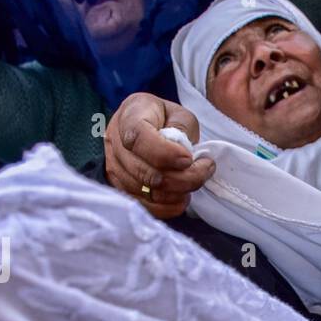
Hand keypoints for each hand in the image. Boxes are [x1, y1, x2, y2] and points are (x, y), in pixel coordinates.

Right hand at [104, 93, 213, 220]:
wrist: (142, 124)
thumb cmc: (162, 118)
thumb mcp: (178, 113)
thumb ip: (182, 129)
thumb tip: (184, 157)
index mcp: (129, 117)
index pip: (139, 140)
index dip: (167, 154)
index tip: (189, 158)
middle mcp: (115, 144)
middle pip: (148, 173)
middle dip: (184, 178)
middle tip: (205, 170)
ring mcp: (114, 169)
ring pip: (148, 194)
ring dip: (179, 192)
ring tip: (195, 180)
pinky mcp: (120, 188)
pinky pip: (146, 207)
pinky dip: (169, 207)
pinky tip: (182, 196)